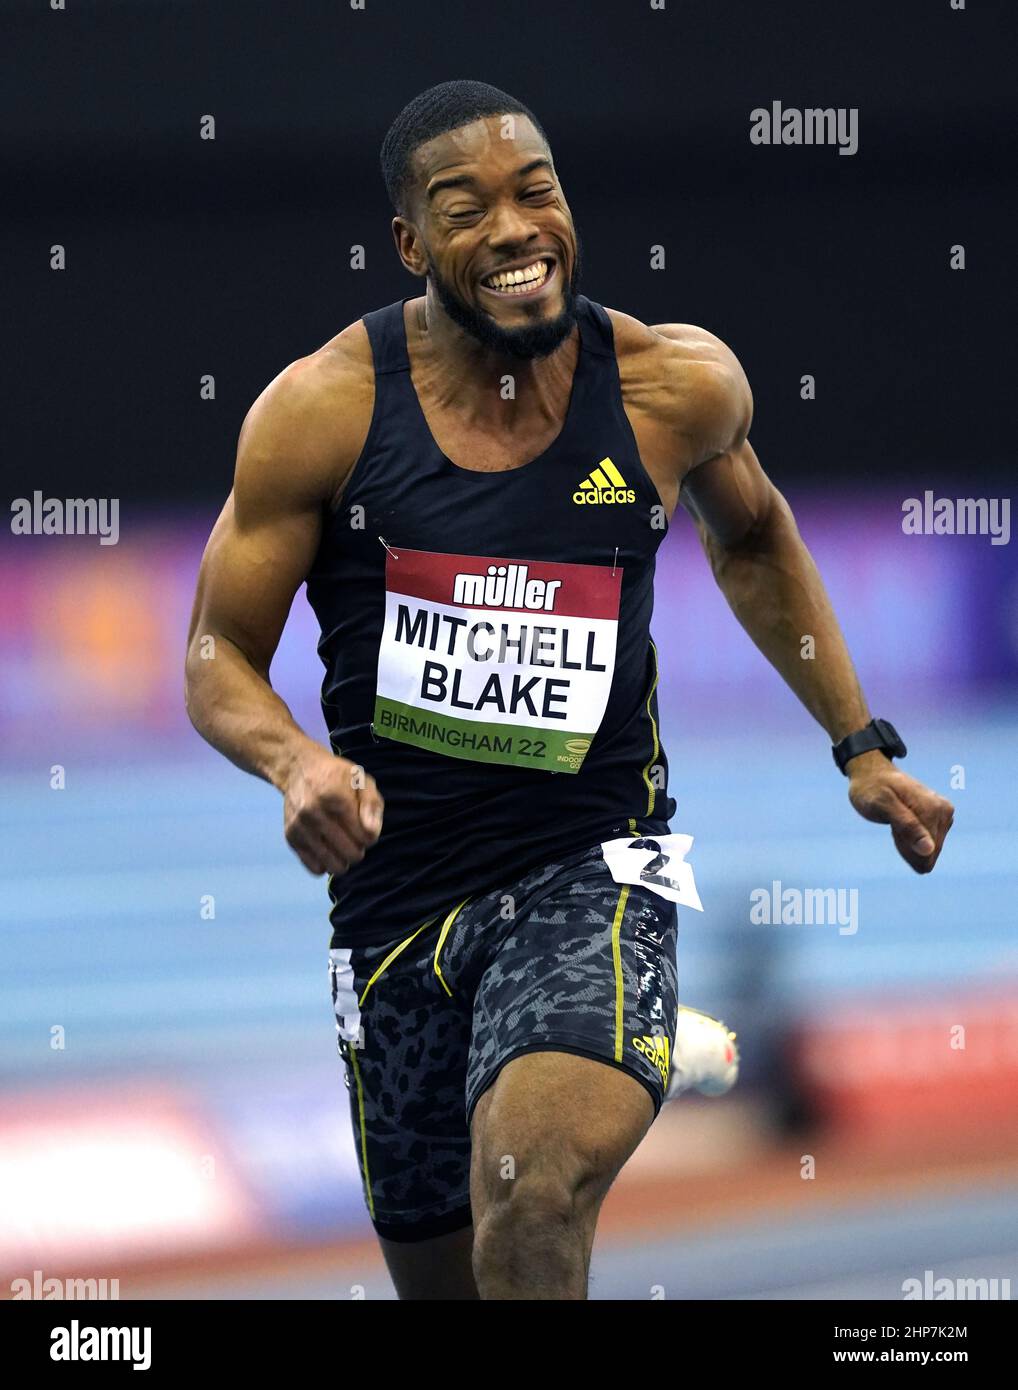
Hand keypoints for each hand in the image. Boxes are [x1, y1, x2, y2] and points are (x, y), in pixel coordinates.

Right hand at [281, 744, 383, 875]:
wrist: (299, 769)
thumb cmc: (337, 777)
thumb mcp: (361, 780)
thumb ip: (372, 805)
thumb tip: (371, 833)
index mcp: (335, 798)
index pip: (365, 837)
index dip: (371, 835)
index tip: (365, 826)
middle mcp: (314, 814)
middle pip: (351, 854)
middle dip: (359, 848)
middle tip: (354, 836)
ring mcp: (300, 827)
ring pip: (334, 866)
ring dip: (343, 859)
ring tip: (342, 844)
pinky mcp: (291, 837)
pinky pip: (315, 868)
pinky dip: (326, 864)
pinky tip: (328, 849)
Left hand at [846, 751, 953, 873]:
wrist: (872, 774)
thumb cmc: (872, 789)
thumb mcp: (881, 805)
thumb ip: (906, 826)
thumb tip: (929, 849)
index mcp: (933, 809)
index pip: (926, 851)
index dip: (904, 847)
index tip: (892, 827)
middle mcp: (944, 811)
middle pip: (929, 852)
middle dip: (906, 845)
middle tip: (892, 822)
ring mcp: (944, 814)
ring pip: (927, 850)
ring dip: (907, 842)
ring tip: (896, 820)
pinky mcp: (940, 818)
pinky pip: (926, 843)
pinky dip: (909, 839)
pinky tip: (900, 824)